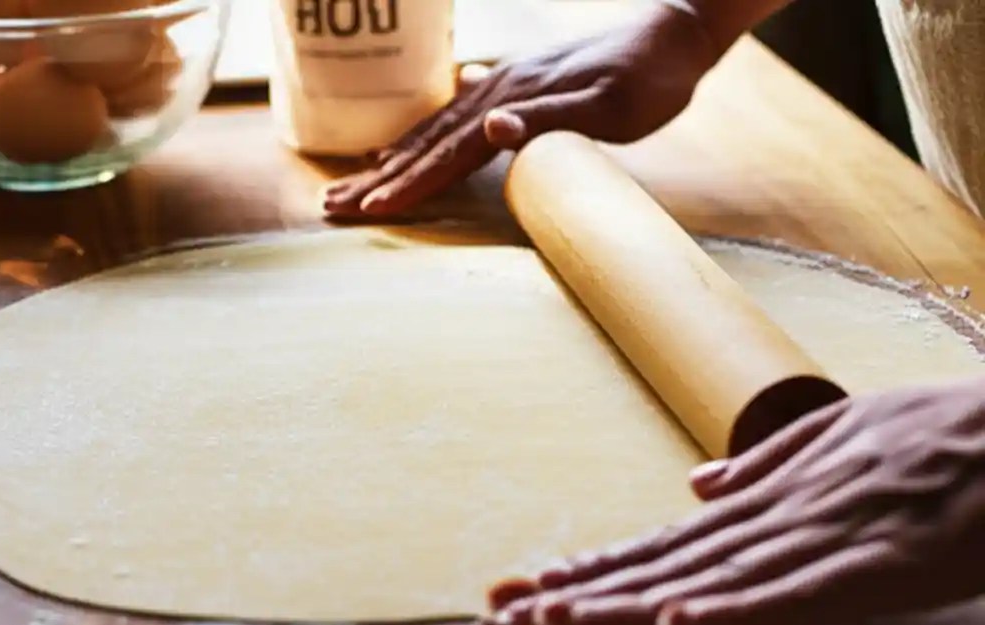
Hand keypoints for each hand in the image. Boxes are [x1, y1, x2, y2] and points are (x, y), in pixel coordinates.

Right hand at [322, 3, 719, 218]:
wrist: (675, 31)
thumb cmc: (649, 79)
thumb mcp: (610, 107)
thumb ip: (549, 120)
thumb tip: (489, 130)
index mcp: (514, 104)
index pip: (448, 153)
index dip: (408, 183)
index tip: (369, 210)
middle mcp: (498, 93)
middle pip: (426, 143)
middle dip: (379, 178)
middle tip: (331, 206)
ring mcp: (503, 86)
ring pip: (433, 130)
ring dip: (391, 161)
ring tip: (352, 183)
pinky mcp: (515, 86)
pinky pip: (452, 116)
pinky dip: (421, 136)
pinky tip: (404, 143)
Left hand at [487, 380, 984, 624]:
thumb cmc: (944, 435)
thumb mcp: (842, 436)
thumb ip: (767, 464)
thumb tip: (694, 484)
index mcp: (772, 500)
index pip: (665, 542)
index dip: (595, 567)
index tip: (530, 587)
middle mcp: (782, 519)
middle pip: (666, 564)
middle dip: (583, 589)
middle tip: (505, 610)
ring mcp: (829, 538)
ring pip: (709, 579)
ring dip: (629, 602)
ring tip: (553, 620)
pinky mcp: (885, 562)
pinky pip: (803, 594)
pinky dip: (741, 608)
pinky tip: (680, 622)